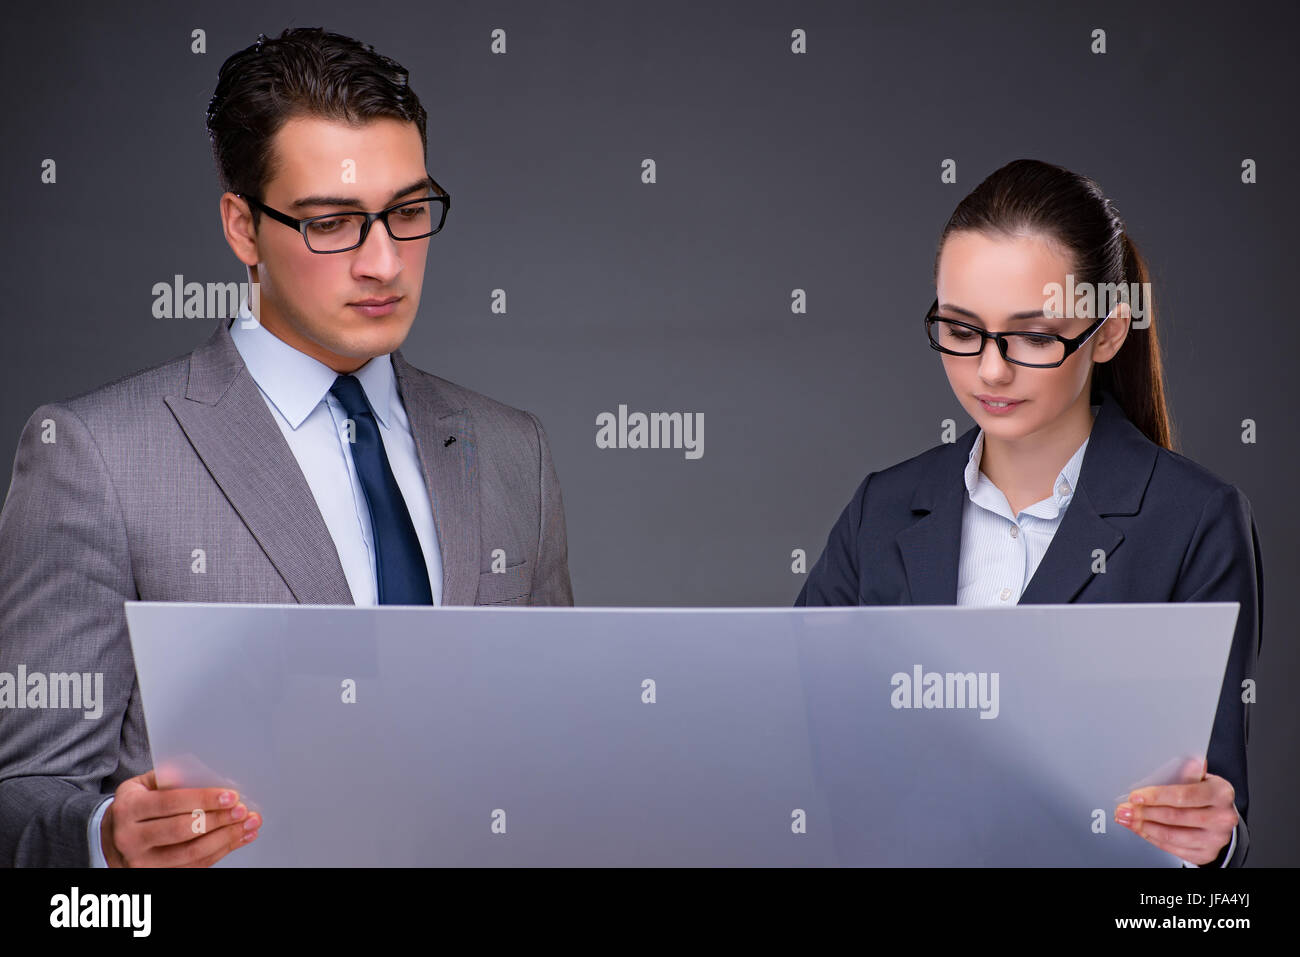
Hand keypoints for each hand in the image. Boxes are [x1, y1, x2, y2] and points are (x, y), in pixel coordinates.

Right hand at [101, 769, 261, 866]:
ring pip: (191, 853)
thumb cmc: (135, 807)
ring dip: (226, 838)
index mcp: (128, 809)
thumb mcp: (142, 785)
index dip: (203, 799)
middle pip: (182, 831)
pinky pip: (194, 866)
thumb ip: (168, 777)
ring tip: (248, 824)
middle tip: (242, 810)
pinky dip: (221, 852)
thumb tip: (199, 774)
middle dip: (218, 820)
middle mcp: (131, 839)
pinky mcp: (156, 875)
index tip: (230, 795)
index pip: (170, 803)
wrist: (113, 839)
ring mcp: (143, 862)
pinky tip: (237, 838)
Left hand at [1114, 758, 1235, 865]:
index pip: (1184, 795)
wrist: (1221, 817)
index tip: (1135, 796)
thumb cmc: (1204, 793)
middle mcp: (1222, 818)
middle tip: (1125, 808)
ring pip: (1171, 835)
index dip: (1156, 796)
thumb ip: (1187, 772)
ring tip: (1128, 818)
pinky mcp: (1206, 854)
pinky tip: (1141, 829)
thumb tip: (1187, 761)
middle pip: (1175, 817)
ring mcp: (1215, 839)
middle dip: (1144, 812)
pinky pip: (1172, 848)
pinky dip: (1152, 838)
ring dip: (1144, 826)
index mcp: (1221, 794)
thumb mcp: (1199, 778)